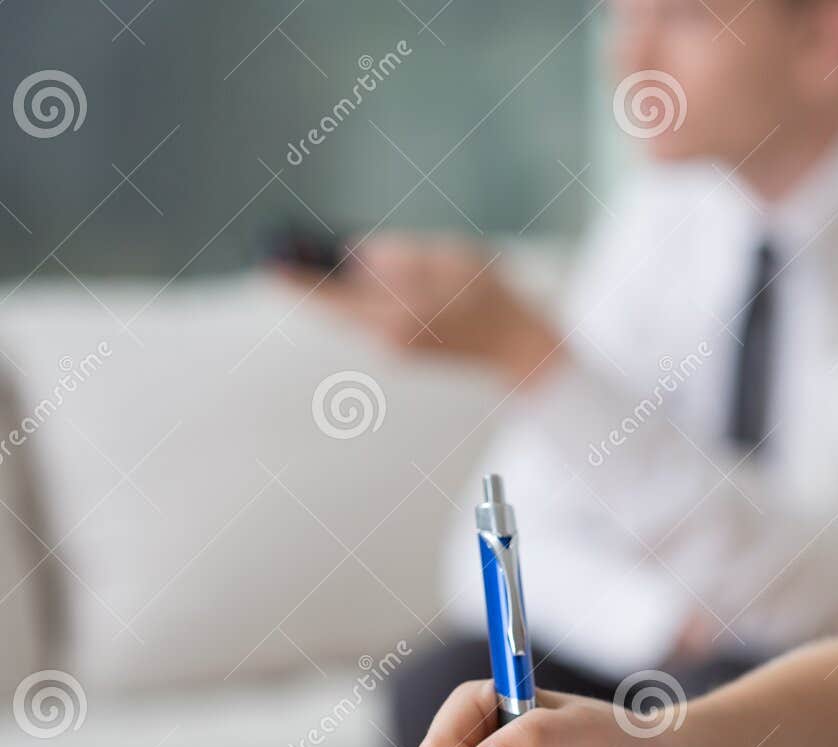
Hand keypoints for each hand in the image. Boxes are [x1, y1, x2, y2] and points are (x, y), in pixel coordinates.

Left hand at [279, 232, 563, 380]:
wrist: (520, 346)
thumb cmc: (489, 293)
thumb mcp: (448, 256)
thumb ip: (401, 254)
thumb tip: (356, 253)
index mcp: (402, 314)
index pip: (335, 297)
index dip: (299, 281)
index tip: (266, 266)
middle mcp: (391, 337)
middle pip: (336, 307)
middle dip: (315, 282)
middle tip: (278, 262)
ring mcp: (395, 348)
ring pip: (352, 313)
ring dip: (341, 291)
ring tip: (323, 269)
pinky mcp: (402, 351)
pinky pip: (368, 320)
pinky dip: (361, 301)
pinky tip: (363, 284)